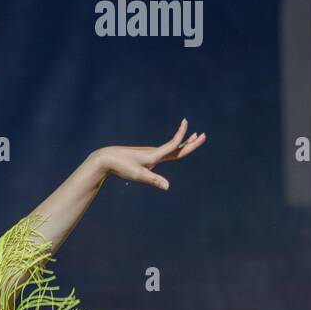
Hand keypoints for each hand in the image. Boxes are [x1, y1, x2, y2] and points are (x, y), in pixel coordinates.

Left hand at [90, 118, 205, 190]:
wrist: (107, 159)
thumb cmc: (122, 166)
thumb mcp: (138, 175)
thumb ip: (154, 180)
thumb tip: (168, 186)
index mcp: (155, 155)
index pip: (173, 145)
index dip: (183, 136)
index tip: (189, 123)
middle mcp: (154, 152)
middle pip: (176, 147)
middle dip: (190, 142)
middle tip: (203, 135)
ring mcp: (150, 154)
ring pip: (170, 149)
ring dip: (183, 144)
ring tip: (192, 138)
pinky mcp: (145, 157)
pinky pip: (163, 152)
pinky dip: (172, 149)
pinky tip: (172, 151)